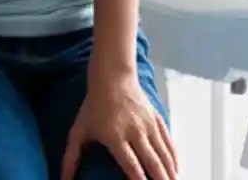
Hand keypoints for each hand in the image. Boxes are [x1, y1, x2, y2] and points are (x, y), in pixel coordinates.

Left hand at [61, 71, 176, 179]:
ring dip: (170, 172)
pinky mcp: (156, 119)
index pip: (131, 165)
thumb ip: (71, 158)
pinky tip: (176, 170)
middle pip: (152, 162)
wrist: (113, 78)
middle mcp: (135, 132)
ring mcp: (148, 125)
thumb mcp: (79, 131)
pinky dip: (173, 157)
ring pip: (163, 154)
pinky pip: (168, 141)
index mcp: (115, 137)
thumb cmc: (94, 107)